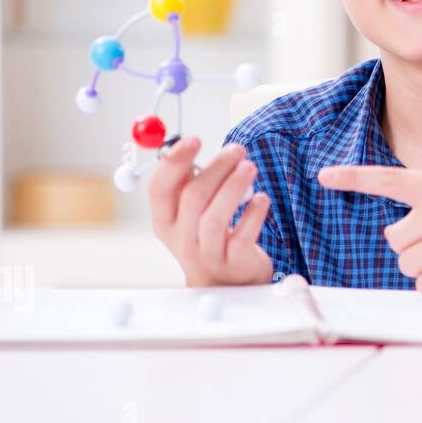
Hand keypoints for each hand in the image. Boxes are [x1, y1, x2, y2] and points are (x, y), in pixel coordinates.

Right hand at [148, 137, 273, 286]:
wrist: (227, 283)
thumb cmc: (209, 237)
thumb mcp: (189, 213)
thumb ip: (187, 183)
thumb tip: (187, 144)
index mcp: (165, 221)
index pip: (159, 189)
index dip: (174, 162)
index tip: (194, 139)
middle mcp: (182, 239)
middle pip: (192, 199)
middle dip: (216, 168)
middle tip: (237, 149)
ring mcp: (207, 254)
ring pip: (215, 217)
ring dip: (234, 187)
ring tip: (249, 167)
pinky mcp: (233, 264)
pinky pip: (242, 236)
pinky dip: (253, 214)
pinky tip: (261, 199)